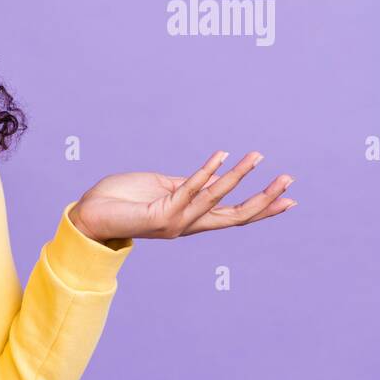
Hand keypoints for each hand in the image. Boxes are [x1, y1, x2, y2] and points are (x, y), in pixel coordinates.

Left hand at [68, 150, 295, 242]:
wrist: (88, 215)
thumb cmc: (121, 200)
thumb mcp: (162, 189)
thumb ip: (187, 185)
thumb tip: (214, 174)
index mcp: (190, 219)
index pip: (234, 215)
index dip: (262, 207)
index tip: (290, 198)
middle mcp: (187, 225)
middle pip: (236, 215)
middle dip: (264, 199)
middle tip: (289, 180)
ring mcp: (175, 222)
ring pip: (217, 199)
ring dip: (239, 176)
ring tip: (258, 156)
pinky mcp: (160, 215)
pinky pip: (189, 189)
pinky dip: (206, 172)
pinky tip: (222, 155)